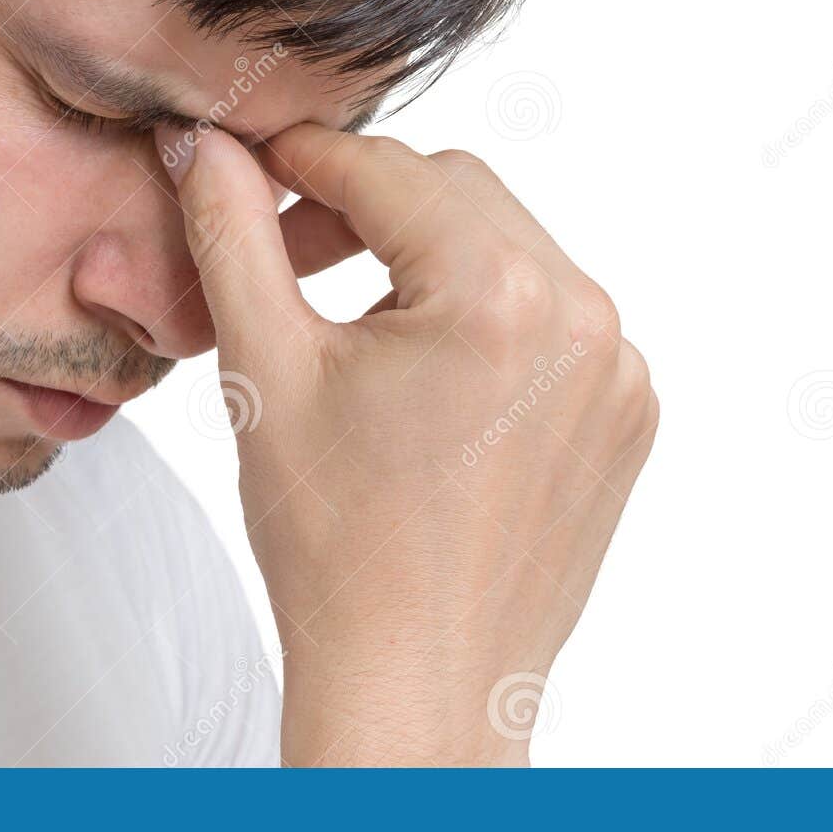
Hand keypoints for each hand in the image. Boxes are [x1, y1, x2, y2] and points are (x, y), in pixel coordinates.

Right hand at [158, 123, 658, 765]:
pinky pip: (552, 317)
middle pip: (457, 195)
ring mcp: (617, 369)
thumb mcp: (266, 372)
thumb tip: (205, 147)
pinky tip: (427, 377)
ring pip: (508, 250)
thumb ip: (234, 235)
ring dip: (429, 258)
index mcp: (499, 294)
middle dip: (367, 207)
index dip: (304, 160)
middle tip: (292, 253)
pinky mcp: (627, 413)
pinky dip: (488, 317)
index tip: (254, 166)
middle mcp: (582, 318)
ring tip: (358, 328)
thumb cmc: (338, 551)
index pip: (388, 170)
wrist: (416, 684)